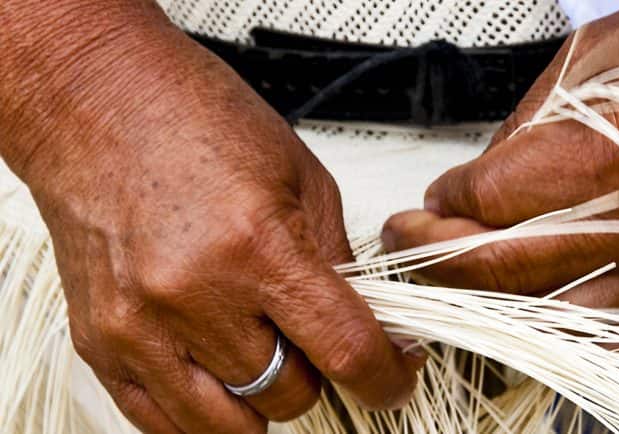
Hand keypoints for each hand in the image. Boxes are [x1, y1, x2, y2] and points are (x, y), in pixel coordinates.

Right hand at [2, 3, 418, 432]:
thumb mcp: (301, 177)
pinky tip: (218, 373)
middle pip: (290, 394)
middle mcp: (193, 295)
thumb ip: (335, 261)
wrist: (96, 103)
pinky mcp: (100, 342)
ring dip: (263, 400)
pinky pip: (164, 423)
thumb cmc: (194, 121)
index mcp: (257, 246)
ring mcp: (139, 327)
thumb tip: (363, 320)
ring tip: (263, 351)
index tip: (392, 380)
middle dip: (318, 373)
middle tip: (312, 338)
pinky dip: (206, 412)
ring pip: (231, 425)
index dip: (384, 379)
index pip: (344, 350)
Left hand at [383, 0, 618, 308]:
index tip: (427, 200)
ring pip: (538, 313)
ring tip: (446, 275)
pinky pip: (601, 335)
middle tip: (405, 243)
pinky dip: (548, 326)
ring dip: (477, 297)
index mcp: (601, 157)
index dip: (442, 202)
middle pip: (497, 266)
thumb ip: (517, 136)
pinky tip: (519, 307)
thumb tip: (472, 185)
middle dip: (432, 255)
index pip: (485, 201)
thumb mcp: (582, 67)